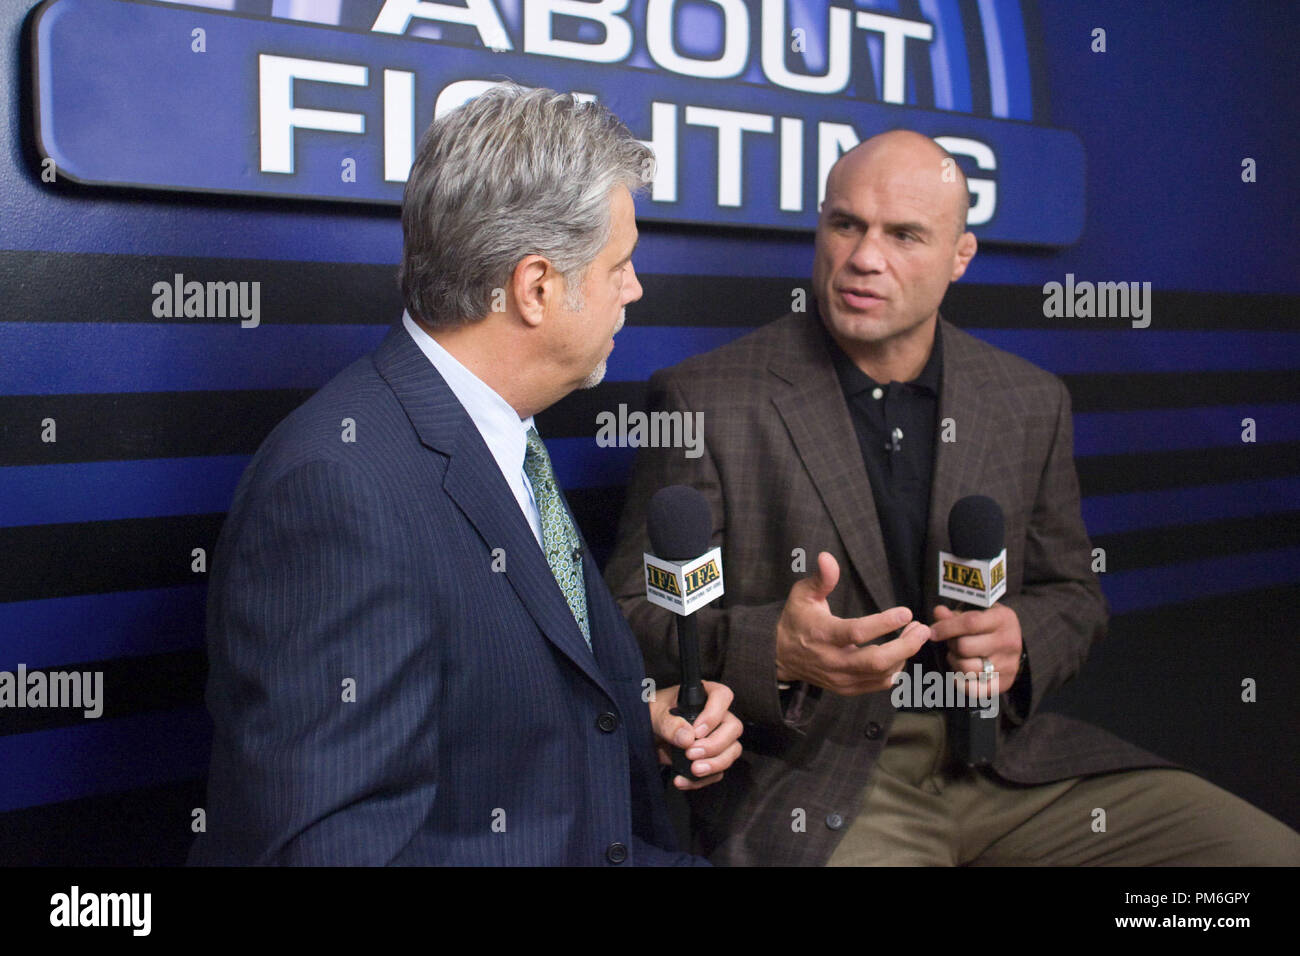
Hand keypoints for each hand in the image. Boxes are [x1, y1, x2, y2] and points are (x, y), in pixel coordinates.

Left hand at [649, 680, 743, 789]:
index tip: (697, 731)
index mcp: (704, 695)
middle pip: (733, 728)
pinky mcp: (712, 758)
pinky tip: (683, 780)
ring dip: (715, 764)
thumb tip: (687, 738)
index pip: (722, 696)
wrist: (645, 735)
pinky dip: (703, 779)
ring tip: (694, 770)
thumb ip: (668, 723)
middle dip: (715, 745)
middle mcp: (716, 716)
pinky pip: (718, 771)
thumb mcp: (654, 714)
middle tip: (692, 753)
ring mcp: (717, 738)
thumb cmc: (652, 715)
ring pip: (732, 750)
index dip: (714, 714)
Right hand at [775, 551, 929, 693]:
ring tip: (915, 635)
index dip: (884, 623)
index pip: (857, 633)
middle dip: (905, 646)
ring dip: (904, 655)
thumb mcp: (803, 594)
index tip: (906, 612)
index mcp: (822, 635)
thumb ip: (821, 578)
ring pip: (881, 674)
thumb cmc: (797, 619)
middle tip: (922, 629)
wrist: (780, 654)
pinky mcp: (846, 689)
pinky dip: (895, 670)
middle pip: (876, 661)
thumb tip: (827, 557)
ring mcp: (840, 679)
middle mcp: (832, 661)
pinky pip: (878, 684)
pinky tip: (901, 653)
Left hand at [929, 603, 1022, 695]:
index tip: (932, 632)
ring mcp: (1008, 664)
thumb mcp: (976, 612)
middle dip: (951, 645)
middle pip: (965, 647)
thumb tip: (938, 612)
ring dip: (954, 662)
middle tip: (951, 643)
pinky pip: (974, 689)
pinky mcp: (1003, 683)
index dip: (946, 627)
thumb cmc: (988, 625)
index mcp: (1003, 619)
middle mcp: (1009, 642)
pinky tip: (958, 674)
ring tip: (957, 656)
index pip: (970, 623)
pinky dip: (960, 683)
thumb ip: (954, 614)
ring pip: (966, 668)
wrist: (1012, 643)